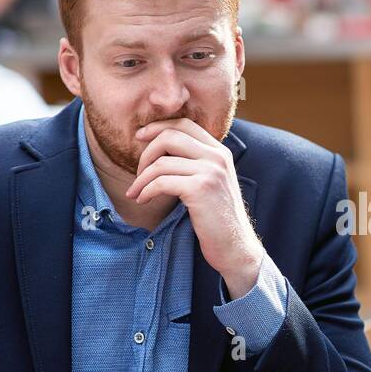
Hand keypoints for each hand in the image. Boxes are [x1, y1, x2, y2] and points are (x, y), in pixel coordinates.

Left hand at [126, 118, 262, 297]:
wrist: (235, 247)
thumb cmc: (217, 219)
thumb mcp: (211, 184)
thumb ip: (195, 164)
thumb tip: (161, 152)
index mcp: (220, 152)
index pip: (185, 124)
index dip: (158, 127)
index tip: (140, 137)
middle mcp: (217, 157)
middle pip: (170, 136)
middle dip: (145, 153)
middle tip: (137, 173)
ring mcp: (211, 171)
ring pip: (162, 162)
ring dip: (141, 178)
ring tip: (135, 193)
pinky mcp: (200, 189)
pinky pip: (161, 182)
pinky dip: (145, 191)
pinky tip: (143, 200)